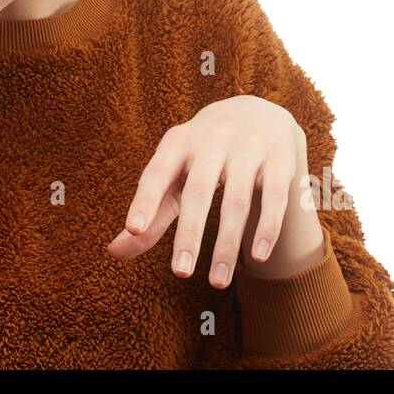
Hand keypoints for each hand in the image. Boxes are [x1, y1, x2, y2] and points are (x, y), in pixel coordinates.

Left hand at [105, 95, 319, 287]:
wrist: (257, 110)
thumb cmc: (203, 155)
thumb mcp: (175, 175)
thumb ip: (150, 213)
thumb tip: (113, 253)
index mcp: (178, 143)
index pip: (157, 172)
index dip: (145, 199)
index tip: (133, 229)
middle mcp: (212, 141)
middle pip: (199, 191)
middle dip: (189, 233)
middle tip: (180, 273)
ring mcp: (248, 148)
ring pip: (237, 200)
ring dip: (227, 244)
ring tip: (218, 282)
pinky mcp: (279, 160)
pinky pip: (274, 197)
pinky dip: (267, 228)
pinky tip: (258, 256)